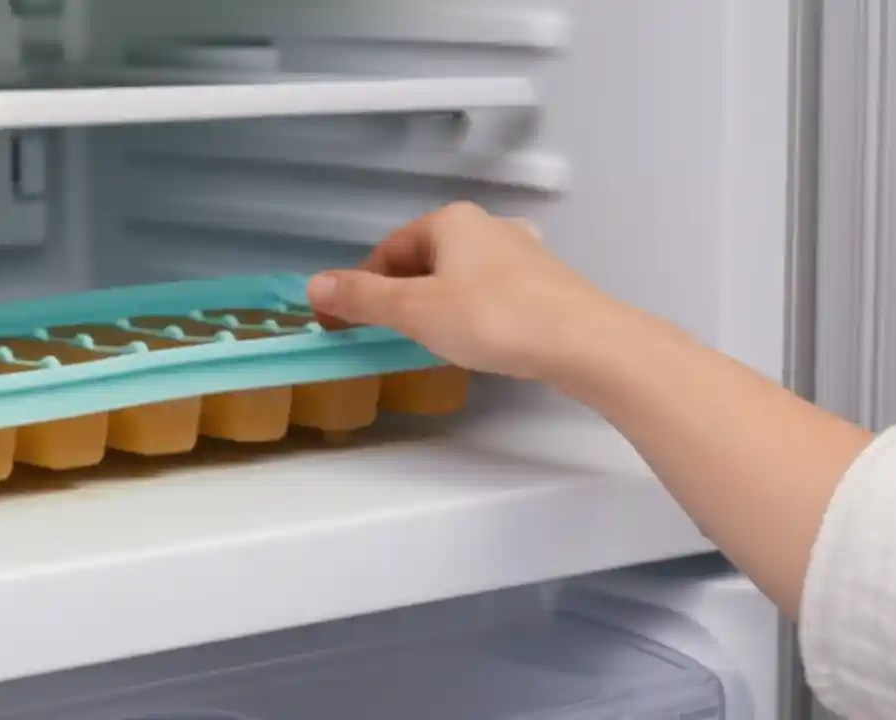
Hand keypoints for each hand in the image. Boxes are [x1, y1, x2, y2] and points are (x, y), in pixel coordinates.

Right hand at [306, 202, 619, 381]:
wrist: (583, 341)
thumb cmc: (494, 319)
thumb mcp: (415, 312)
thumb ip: (362, 299)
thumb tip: (313, 286)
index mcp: (450, 221)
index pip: (387, 251)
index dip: (360, 287)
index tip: (346, 325)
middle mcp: (485, 226)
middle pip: (422, 261)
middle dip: (397, 297)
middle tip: (384, 337)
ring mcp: (519, 252)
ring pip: (457, 277)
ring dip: (433, 306)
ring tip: (428, 342)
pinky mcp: (542, 282)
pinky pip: (488, 293)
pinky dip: (469, 313)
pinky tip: (474, 340)